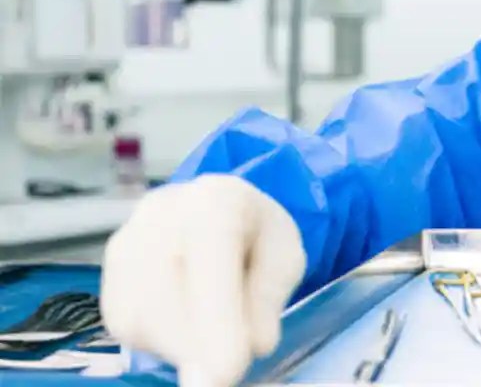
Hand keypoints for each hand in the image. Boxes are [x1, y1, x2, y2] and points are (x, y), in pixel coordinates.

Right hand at [101, 175, 305, 386]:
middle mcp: (160, 214)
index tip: (224, 375)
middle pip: (164, 293)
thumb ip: (269, 297)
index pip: (211, 256)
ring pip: (137, 316)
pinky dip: (158, 342)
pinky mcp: (107, 273)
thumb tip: (254, 345)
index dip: (216, 320)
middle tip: (224, 377)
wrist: (218, 211)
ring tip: (215, 336)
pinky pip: (124, 325)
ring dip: (178, 347)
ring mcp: (125, 242)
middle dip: (194, 347)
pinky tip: (187, 329)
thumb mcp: (285, 258)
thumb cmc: (258, 236)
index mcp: (216, 200)